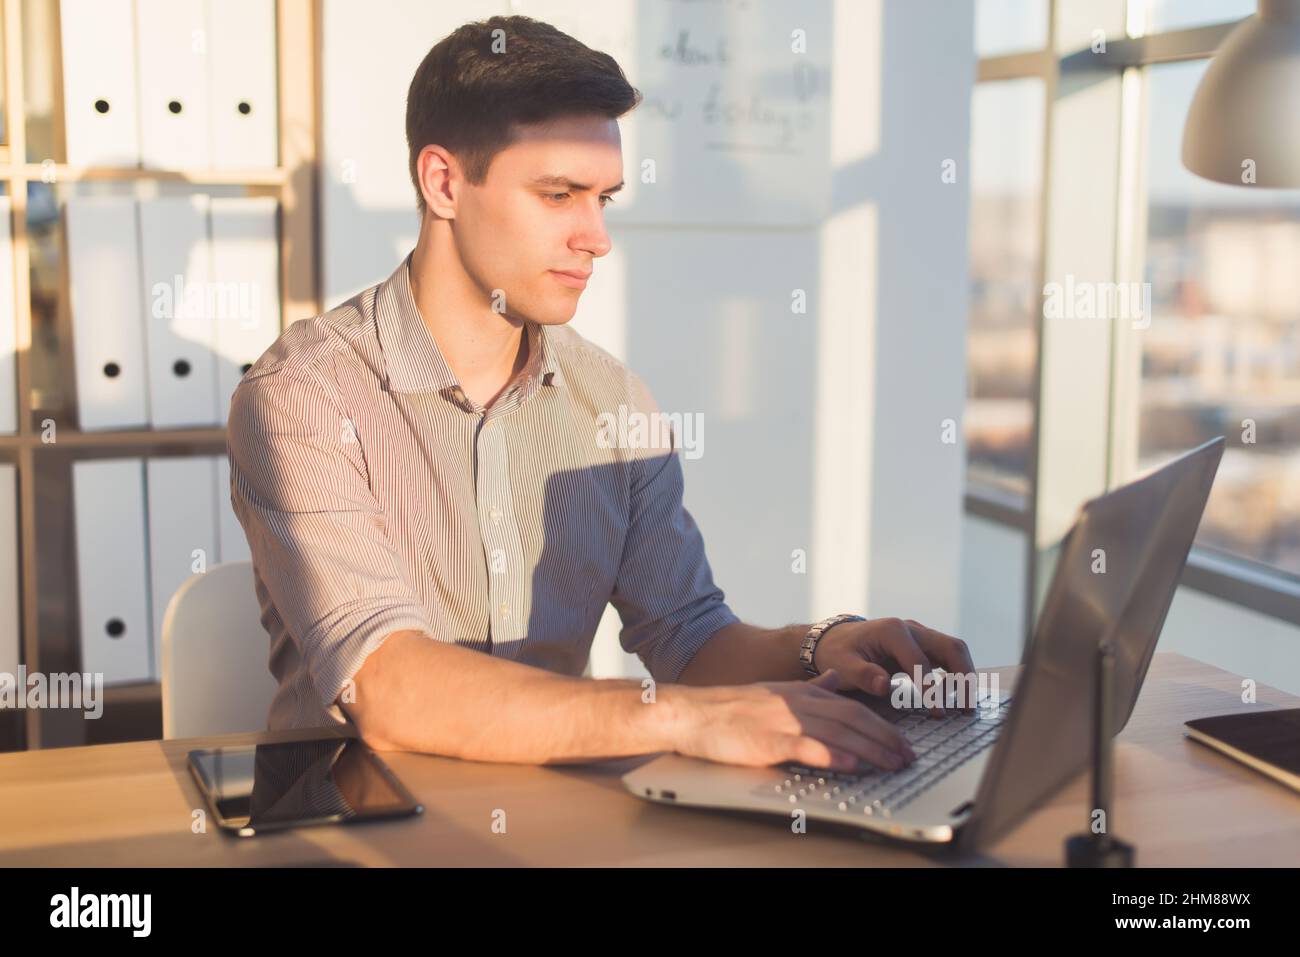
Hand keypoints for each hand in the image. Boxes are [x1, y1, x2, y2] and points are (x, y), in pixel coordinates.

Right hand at [665, 670, 916, 772]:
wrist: (693, 712)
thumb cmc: (730, 709)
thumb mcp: (775, 691)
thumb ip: (809, 688)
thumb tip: (834, 680)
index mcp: (802, 693)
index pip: (852, 706)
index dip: (881, 724)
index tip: (902, 741)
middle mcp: (799, 703)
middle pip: (854, 718)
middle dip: (886, 738)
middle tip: (909, 756)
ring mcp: (785, 720)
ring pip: (839, 732)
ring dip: (871, 748)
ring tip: (894, 763)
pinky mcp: (769, 739)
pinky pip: (808, 747)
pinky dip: (833, 755)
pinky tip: (853, 764)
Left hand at [813, 617, 976, 715]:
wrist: (833, 640)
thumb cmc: (837, 653)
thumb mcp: (842, 665)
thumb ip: (863, 675)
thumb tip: (885, 685)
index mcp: (892, 631)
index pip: (920, 661)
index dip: (931, 687)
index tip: (938, 710)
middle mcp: (911, 628)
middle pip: (950, 647)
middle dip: (964, 676)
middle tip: (968, 706)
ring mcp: (919, 635)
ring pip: (954, 649)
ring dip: (965, 674)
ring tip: (968, 704)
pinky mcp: (922, 645)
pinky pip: (947, 656)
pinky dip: (957, 673)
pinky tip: (958, 695)